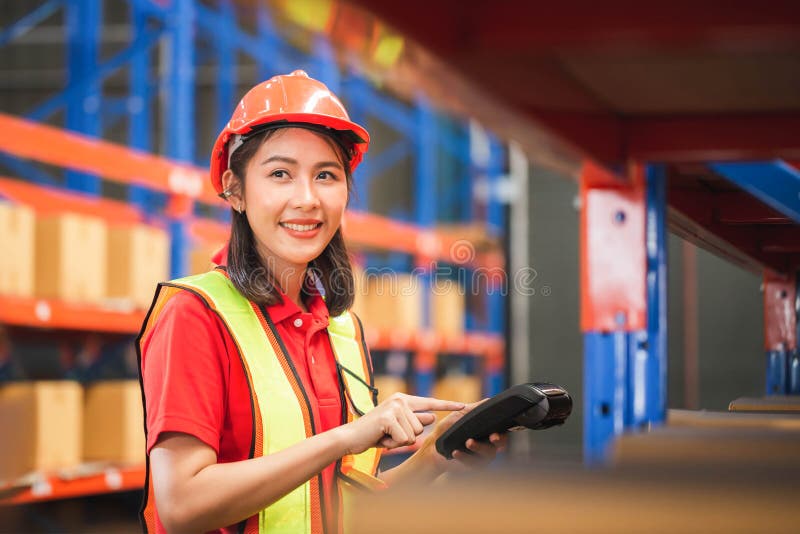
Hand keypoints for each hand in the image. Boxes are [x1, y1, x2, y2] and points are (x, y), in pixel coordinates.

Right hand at [342, 393, 464, 454]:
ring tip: (385, 436)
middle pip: (423, 426)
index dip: (449, 406)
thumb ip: (415, 421)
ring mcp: (395, 407)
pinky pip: (404, 439)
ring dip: (400, 441)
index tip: (465, 407)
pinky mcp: (389, 418)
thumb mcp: (398, 427)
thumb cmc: (375, 434)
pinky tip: (381, 439)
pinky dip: (393, 445)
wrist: (350, 438)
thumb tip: (434, 417)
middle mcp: (401, 400)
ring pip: (414, 434)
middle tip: (390, 434)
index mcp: (403, 400)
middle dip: (408, 436)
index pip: (430, 403)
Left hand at [423, 401, 508, 473]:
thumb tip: (489, 401)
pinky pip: (472, 463)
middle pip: (500, 444)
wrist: (434, 445)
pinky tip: (456, 452)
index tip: (498, 430)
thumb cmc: (449, 428)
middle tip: (493, 437)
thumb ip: (475, 408)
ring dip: (479, 447)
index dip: (504, 431)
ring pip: (487, 454)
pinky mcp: (472, 466)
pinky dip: (464, 457)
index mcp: (489, 431)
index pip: (503, 431)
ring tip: (468, 442)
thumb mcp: (461, 415)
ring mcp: (482, 456)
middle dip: (498, 441)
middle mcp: (489, 444)